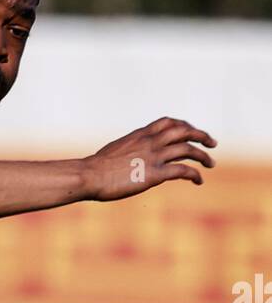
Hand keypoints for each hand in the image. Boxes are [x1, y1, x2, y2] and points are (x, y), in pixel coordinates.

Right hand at [84, 118, 216, 200]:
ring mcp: (154, 157)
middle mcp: (150, 142)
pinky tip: (198, 180)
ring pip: (188, 149)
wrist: (89, 175)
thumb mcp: (115, 150)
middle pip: (184, 131)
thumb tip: (128, 156)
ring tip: (211, 164)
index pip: (168, 122)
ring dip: (203, 155)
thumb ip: (128, 149)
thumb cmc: (95, 168)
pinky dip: (194, 174)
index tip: (190, 131)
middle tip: (212, 143)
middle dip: (201, 135)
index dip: (184, 125)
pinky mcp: (155, 174)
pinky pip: (183, 170)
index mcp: (140, 134)